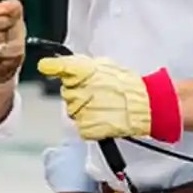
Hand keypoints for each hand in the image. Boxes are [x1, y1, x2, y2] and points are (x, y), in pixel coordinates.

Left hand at [37, 54, 181, 142]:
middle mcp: (81, 89)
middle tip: (96, 94)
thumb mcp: (105, 67)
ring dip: (84, 110)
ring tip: (103, 107)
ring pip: (73, 111)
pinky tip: (103, 118)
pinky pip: (81, 125)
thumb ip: (80, 66)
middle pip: (67, 93)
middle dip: (78, 94)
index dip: (53, 67)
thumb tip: (57, 65)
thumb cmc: (127, 87)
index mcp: (86, 72)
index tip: (46, 66)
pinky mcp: (86, 127)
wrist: (146, 106)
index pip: (62, 67)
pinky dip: (90, 124)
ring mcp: (82, 109)